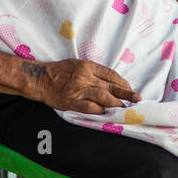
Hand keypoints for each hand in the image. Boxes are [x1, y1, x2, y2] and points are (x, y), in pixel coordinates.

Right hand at [25, 59, 140, 113]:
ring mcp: (78, 90)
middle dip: (125, 93)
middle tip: (137, 99)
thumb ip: (93, 71)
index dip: (122, 82)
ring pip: (103, 97)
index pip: (110, 74)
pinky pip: (89, 107)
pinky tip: (106, 114)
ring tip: (124, 108)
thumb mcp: (77, 64)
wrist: (40, 79)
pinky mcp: (71, 101)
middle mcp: (84, 77)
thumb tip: (112, 81)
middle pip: (110, 86)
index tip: (129, 88)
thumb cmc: (60, 71)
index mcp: (87, 66)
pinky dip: (99, 110)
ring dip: (116, 103)